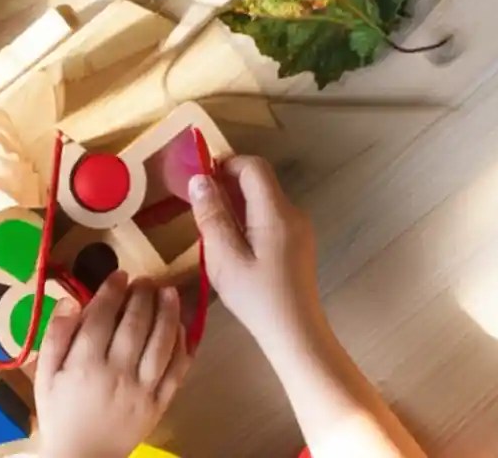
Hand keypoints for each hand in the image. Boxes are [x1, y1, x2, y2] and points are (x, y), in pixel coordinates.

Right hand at [35, 272, 191, 457]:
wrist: (83, 457)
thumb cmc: (59, 413)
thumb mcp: (44, 376)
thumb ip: (55, 338)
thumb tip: (69, 301)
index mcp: (84, 365)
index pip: (101, 317)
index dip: (112, 291)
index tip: (120, 274)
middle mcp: (116, 373)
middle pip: (134, 325)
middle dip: (142, 295)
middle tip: (145, 279)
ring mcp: (142, 389)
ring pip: (160, 343)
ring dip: (167, 313)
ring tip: (169, 292)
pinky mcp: (160, 403)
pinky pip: (176, 370)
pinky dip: (182, 346)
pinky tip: (181, 327)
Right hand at [188, 156, 319, 346]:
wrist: (296, 332)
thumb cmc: (257, 297)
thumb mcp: (224, 258)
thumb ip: (212, 216)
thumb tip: (199, 179)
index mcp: (276, 212)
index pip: (253, 167)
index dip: (225, 164)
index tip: (199, 180)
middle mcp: (292, 213)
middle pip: (259, 181)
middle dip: (227, 184)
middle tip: (198, 206)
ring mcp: (298, 227)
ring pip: (263, 199)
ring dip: (235, 203)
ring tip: (211, 228)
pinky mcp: (297, 242)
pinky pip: (269, 216)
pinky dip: (247, 218)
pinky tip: (232, 243)